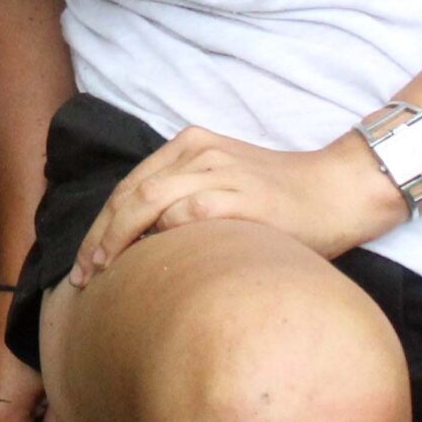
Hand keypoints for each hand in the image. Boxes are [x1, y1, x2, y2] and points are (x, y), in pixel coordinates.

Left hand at [68, 125, 408, 285]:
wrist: (338, 190)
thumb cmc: (283, 201)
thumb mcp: (227, 183)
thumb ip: (188, 198)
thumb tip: (144, 241)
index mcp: (191, 145)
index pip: (130, 185)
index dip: (101, 223)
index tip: (86, 258)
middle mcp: (198, 152)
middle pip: (129, 194)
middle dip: (99, 236)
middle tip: (83, 276)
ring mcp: (217, 172)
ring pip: (147, 202)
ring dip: (116, 241)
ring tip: (102, 275)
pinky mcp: (238, 198)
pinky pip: (184, 215)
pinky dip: (159, 239)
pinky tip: (146, 266)